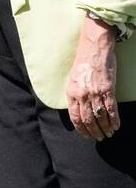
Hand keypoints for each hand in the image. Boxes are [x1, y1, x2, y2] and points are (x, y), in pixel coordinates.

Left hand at [66, 13, 120, 139]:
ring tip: (108, 134)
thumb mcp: (72, 80)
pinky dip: (115, 120)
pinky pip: (111, 109)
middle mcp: (82, 95)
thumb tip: (77, 110)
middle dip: (94, 132)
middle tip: (99, 138)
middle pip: (88, 120)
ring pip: (100, 117)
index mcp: (71, 93)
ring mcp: (95, 93)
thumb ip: (74, 95)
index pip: (75, 117)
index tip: (86, 135)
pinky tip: (116, 126)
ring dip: (105, 128)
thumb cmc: (82, 64)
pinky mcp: (108, 90)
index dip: (81, 129)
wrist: (93, 50)